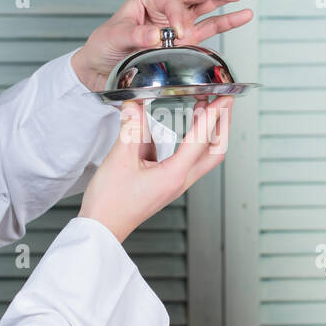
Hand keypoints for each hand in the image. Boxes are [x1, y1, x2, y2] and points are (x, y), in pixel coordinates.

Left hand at [70, 0, 256, 91]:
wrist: (101, 70)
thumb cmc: (103, 47)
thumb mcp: (112, 37)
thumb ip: (135, 35)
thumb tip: (158, 34)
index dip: (179, 16)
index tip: (179, 34)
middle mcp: (167, 7)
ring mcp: (180, 24)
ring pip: (208, 6)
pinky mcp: (186, 41)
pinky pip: (210, 28)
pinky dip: (227, 21)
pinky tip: (244, 13)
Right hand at [80, 96, 233, 243]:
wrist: (102, 228)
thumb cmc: (111, 203)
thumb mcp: (119, 158)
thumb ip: (131, 128)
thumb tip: (135, 104)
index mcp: (174, 175)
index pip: (202, 140)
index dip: (214, 115)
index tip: (223, 98)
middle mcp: (180, 181)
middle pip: (214, 151)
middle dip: (222, 125)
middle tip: (223, 101)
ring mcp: (174, 183)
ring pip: (202, 156)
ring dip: (207, 132)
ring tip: (202, 108)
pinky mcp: (165, 183)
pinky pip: (184, 159)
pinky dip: (187, 141)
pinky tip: (172, 127)